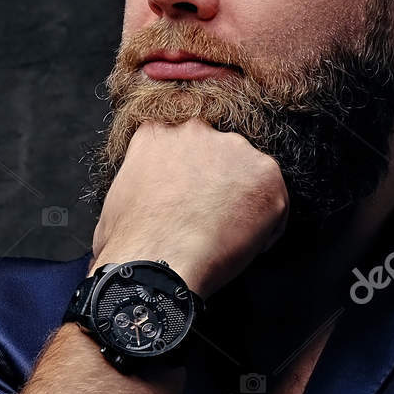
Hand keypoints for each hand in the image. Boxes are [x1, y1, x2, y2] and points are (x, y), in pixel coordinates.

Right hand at [89, 117, 287, 296]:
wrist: (157, 262)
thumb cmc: (131, 241)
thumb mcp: (118, 197)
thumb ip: (141, 180)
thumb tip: (143, 202)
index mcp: (157, 132)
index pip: (183, 143)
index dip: (190, 173)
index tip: (190, 196)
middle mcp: (198, 130)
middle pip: (218, 154)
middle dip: (218, 183)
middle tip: (208, 218)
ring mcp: (235, 150)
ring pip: (249, 174)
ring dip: (244, 201)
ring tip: (226, 235)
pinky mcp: (266, 174)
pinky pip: (275, 201)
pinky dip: (267, 225)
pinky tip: (244, 245)